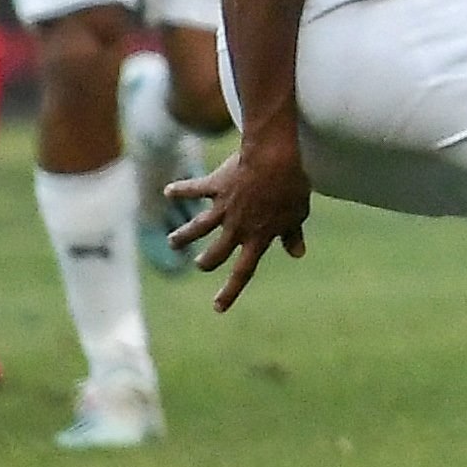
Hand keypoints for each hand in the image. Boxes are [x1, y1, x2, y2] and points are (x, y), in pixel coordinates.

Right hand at [164, 136, 310, 311]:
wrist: (273, 159)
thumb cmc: (291, 186)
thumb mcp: (298, 213)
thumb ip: (292, 234)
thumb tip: (298, 254)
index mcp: (257, 237)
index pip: (243, 271)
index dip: (230, 291)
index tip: (217, 308)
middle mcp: (236, 227)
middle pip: (215, 253)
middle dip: (205, 262)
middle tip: (201, 264)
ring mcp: (223, 207)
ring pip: (196, 228)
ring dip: (183, 236)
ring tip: (173, 241)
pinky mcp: (214, 186)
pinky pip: (193, 189)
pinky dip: (180, 191)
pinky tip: (168, 191)